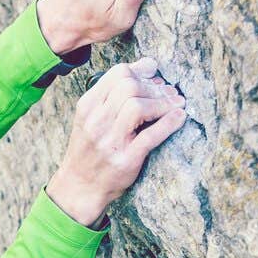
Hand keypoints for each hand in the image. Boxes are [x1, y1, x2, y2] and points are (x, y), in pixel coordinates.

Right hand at [46, 57, 185, 227]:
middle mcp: (96, 122)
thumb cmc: (90, 150)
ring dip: (163, 103)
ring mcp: (109, 142)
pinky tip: (179, 117)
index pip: (118, 74)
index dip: (142, 70)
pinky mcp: (125, 160)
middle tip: (168, 93)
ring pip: (138, 107)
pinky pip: (150, 136)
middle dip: (154, 87)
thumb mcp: (90, 118)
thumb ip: (111, 96)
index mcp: (88, 107)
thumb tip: (147, 70)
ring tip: (175, 105)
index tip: (155, 74)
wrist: (78, 188)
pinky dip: (169, 123)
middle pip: (129, 87)